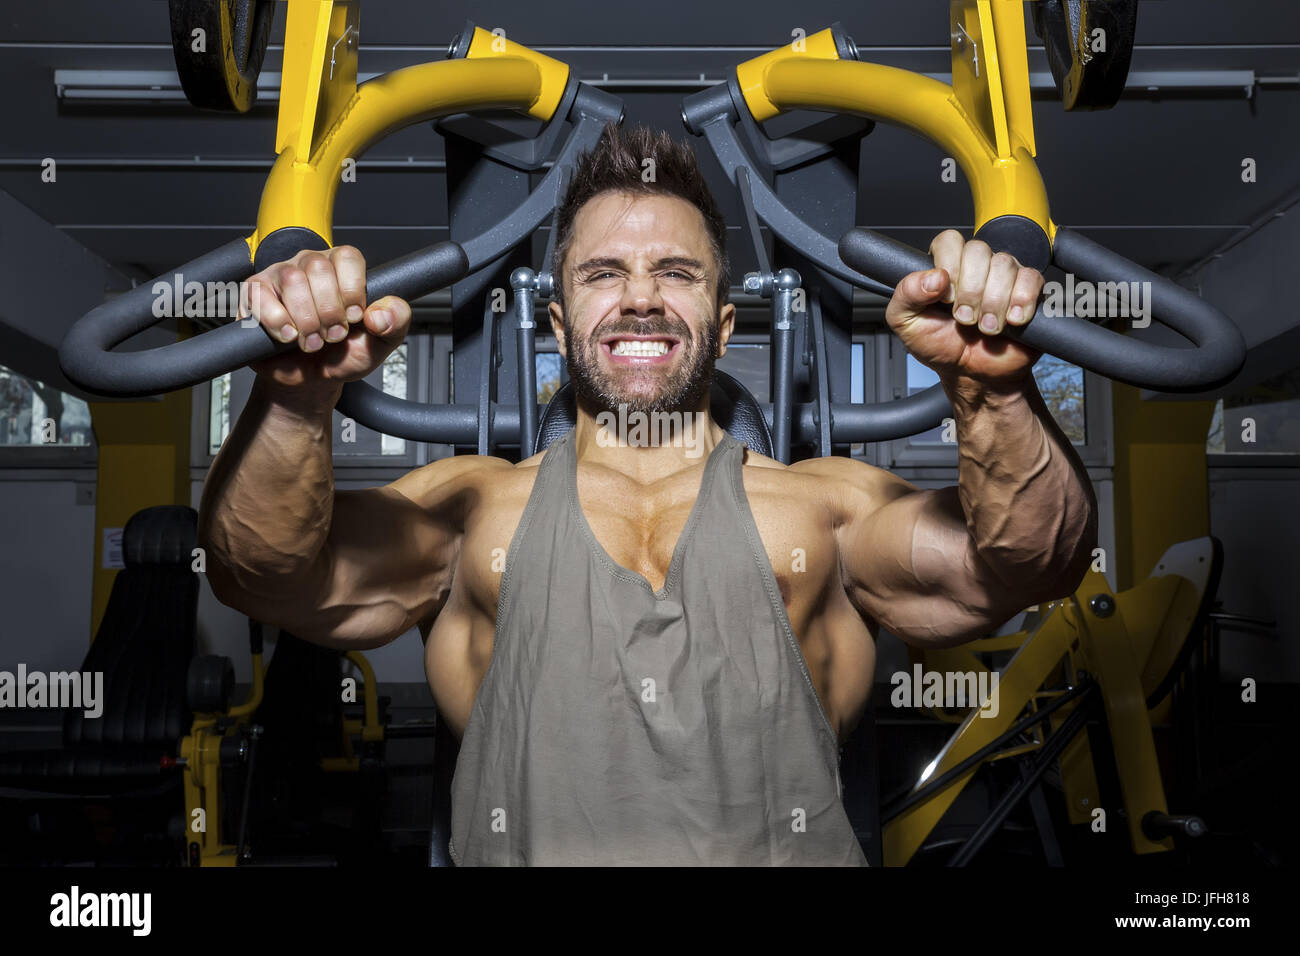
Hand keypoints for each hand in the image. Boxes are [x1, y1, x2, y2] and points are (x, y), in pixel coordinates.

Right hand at [244, 245, 410, 397]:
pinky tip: (288, 336)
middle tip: (333, 335)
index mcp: (342, 269)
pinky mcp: (255, 294)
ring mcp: (280, 276)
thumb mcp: (380, 342)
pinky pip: (260, 294)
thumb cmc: (343, 355)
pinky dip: (277, 320)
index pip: (347, 256)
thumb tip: (380, 314)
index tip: (355, 317)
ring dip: (307, 320)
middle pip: (318, 268)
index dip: (352, 289)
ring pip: (292, 280)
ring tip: (313, 342)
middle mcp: (310, 265)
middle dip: (330, 311)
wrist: (312, 380)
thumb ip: (395, 322)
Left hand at [885, 229, 1044, 388]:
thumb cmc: (939, 345)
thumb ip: (906, 295)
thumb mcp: (907, 324)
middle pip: (979, 250)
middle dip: (970, 290)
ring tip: (985, 327)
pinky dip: (1021, 301)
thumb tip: (933, 277)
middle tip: (963, 318)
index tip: (944, 297)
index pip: (949, 241)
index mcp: (945, 267)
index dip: (949, 265)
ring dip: (993, 302)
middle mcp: (976, 267)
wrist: (972, 375)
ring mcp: (1004, 277)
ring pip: (1005, 264)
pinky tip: (1011, 321)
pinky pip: (1032, 278)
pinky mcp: (1029, 290)